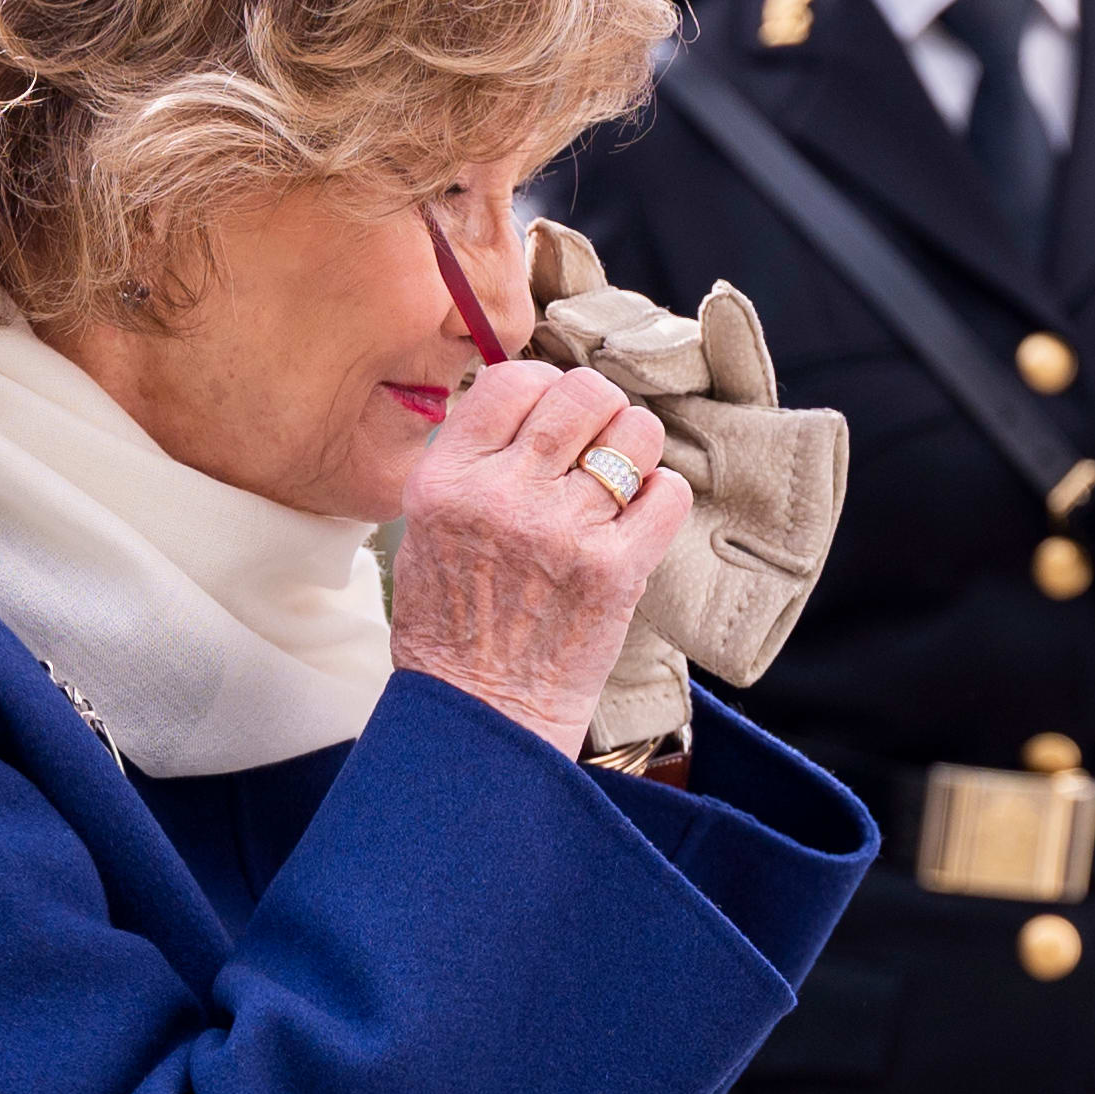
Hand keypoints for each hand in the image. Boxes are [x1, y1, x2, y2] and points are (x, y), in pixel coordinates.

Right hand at [389, 358, 683, 746]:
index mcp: (448, 480)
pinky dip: (660, 499)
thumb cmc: (452, 626)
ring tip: (617, 482)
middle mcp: (504, 495)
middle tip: (593, 443)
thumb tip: (533, 404)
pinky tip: (635, 522)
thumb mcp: (426, 528)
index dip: (543, 388)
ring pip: (635, 432)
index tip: (548, 418)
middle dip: (598, 409)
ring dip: (635, 448)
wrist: (481, 714)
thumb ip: (471, 462)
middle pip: (582, 393)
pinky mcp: (615, 569)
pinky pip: (668, 493)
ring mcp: (563, 530)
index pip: (513, 379)